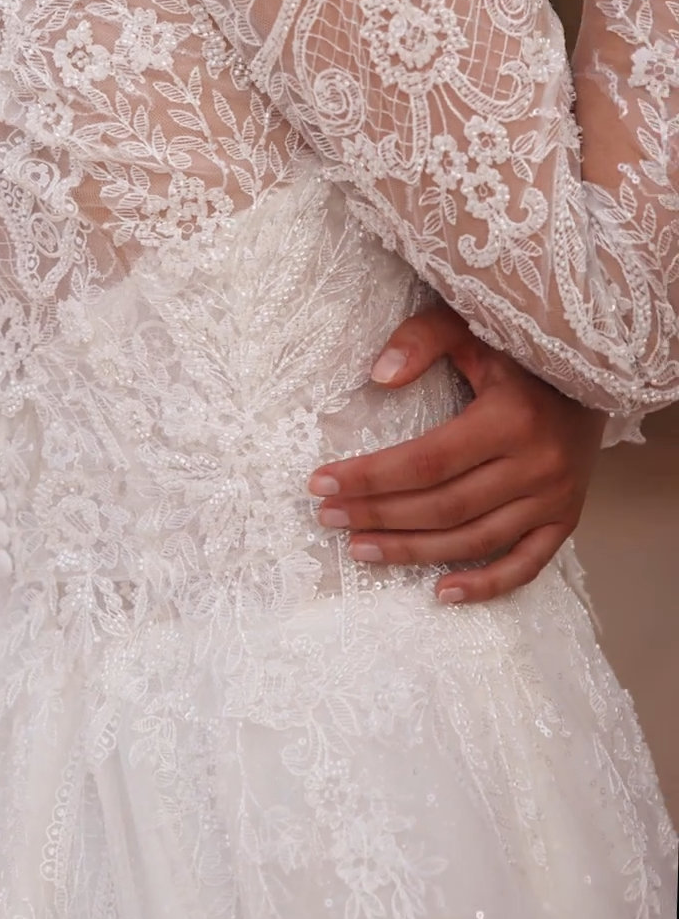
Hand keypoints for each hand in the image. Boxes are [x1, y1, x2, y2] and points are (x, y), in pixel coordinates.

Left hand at [307, 301, 606, 605]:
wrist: (596, 371)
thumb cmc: (522, 349)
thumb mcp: (472, 326)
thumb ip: (423, 340)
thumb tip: (379, 375)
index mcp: (509, 418)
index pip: (426, 461)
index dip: (371, 476)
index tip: (321, 484)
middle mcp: (536, 465)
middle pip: (443, 506)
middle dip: (378, 514)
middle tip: (328, 517)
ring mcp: (555, 499)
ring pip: (474, 540)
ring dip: (413, 550)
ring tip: (361, 549)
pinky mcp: (566, 519)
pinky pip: (526, 565)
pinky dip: (486, 585)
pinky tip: (441, 592)